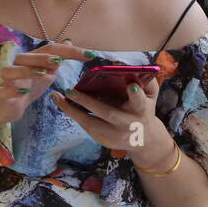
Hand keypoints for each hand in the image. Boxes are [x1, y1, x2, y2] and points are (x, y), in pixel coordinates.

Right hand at [0, 41, 87, 123]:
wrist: (7, 106)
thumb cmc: (27, 87)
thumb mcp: (46, 73)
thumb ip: (57, 58)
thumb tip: (69, 41)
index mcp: (31, 60)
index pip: (50, 50)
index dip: (69, 51)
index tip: (90, 55)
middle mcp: (17, 67)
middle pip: (26, 57)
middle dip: (42, 58)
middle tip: (59, 61)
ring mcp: (8, 81)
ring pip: (10, 71)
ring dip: (26, 71)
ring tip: (43, 74)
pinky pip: (1, 91)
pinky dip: (11, 90)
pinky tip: (22, 93)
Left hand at [50, 72, 170, 159]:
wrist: (143, 140)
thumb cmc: (144, 110)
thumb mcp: (150, 97)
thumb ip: (147, 81)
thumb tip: (131, 66)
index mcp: (141, 109)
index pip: (139, 101)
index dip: (135, 94)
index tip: (130, 86)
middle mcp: (127, 123)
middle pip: (108, 113)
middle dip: (88, 102)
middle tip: (70, 90)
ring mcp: (114, 134)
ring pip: (90, 123)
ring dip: (72, 110)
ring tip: (56, 97)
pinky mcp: (104, 140)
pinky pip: (86, 127)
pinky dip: (74, 115)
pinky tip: (61, 104)